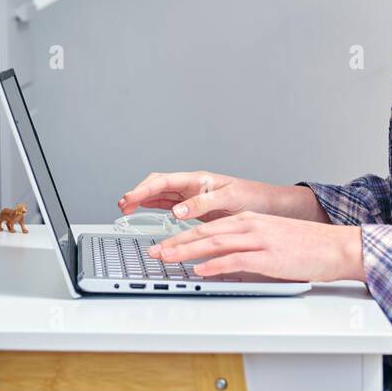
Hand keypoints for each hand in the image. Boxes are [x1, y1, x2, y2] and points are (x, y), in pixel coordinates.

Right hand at [118, 171, 282, 222]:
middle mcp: (192, 185)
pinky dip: (153, 206)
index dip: (144, 190)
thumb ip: (203, 203)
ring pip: (160, 194)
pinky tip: (144, 209)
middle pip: (157, 185)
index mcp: (198, 179)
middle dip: (138, 193)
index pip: (164, 181)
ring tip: (126, 208)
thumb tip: (177, 211)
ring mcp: (192, 196)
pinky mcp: (195, 207)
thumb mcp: (229, 199)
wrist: (269, 206)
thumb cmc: (253, 198)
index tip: (129, 199)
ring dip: (142, 199)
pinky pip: (168, 204)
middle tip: (122, 205)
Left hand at [146, 211, 364, 282]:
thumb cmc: (308, 246)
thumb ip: (246, 247)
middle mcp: (250, 226)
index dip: (182, 237)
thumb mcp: (271, 239)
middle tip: (155, 252)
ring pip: (214, 243)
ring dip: (187, 252)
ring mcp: (259, 240)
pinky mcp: (269, 256)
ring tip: (167, 259)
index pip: (207, 227)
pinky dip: (215, 264)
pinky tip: (201, 270)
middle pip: (204, 232)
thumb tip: (222, 263)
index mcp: (249, 220)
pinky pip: (236, 260)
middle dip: (176, 243)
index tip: (163, 245)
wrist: (336, 246)